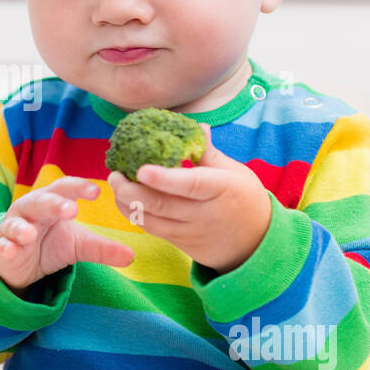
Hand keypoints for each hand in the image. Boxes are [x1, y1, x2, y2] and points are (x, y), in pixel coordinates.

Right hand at [0, 176, 135, 291]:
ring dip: (22, 227)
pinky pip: (2, 244)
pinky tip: (10, 250)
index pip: (65, 189)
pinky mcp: (1, 246)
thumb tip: (131, 256)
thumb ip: (102, 248)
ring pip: (17, 222)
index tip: (96, 192)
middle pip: (41, 201)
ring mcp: (13, 226)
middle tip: (70, 210)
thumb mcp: (78, 245)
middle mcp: (31, 209)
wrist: (18, 261)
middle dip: (53, 204)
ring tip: (29, 234)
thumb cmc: (48, 243)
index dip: (78, 187)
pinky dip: (5, 246)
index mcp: (52, 202)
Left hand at [106, 126, 271, 273]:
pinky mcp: (182, 244)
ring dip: (128, 204)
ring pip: (153, 221)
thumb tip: (194, 126)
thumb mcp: (234, 172)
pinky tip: (125, 200)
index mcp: (221, 189)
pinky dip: (136, 215)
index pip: (191, 184)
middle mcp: (205, 213)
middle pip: (163, 205)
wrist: (256, 242)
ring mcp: (192, 232)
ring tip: (115, 185)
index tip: (141, 169)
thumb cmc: (243, 198)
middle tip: (114, 175)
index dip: (165, 178)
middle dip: (132, 191)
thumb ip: (208, 153)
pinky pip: (154, 230)